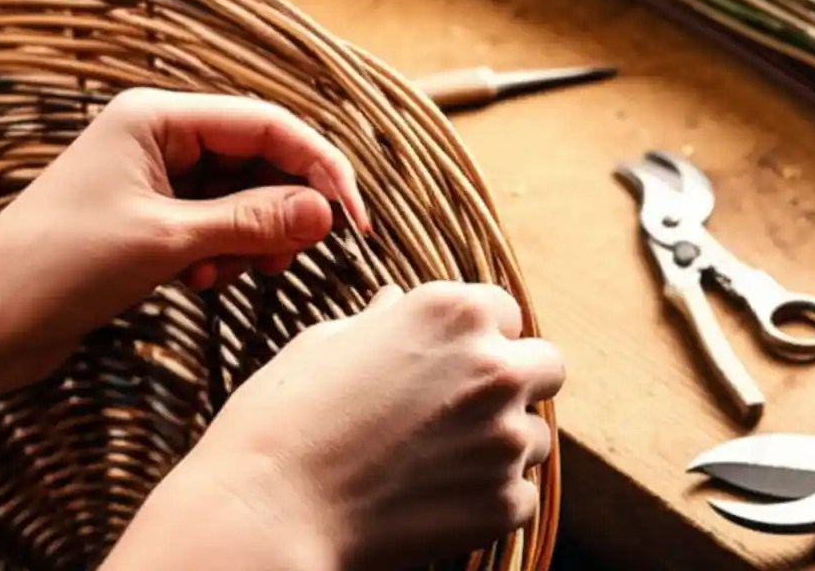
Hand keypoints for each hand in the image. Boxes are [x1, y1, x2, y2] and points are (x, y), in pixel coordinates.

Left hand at [0, 86, 367, 379]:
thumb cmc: (57, 266)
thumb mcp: (169, 241)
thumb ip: (253, 221)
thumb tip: (326, 212)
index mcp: (158, 116)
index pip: (269, 125)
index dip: (321, 168)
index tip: (354, 219)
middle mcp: (161, 136)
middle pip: (260, 159)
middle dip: (283, 209)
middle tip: (292, 257)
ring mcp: (156, 177)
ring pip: (243, 196)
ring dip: (252, 237)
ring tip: (225, 274)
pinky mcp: (152, 217)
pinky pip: (218, 224)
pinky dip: (225, 252)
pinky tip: (199, 279)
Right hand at [106, 282, 563, 570]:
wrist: (268, 511)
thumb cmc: (284, 419)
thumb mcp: (325, 344)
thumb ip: (382, 322)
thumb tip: (395, 302)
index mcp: (453, 313)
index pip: (506, 312)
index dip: (478, 337)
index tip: (451, 362)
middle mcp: (493, 367)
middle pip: (546, 366)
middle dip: (516, 382)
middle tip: (464, 409)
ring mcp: (505, 437)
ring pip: (533, 435)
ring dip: (500, 444)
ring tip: (434, 462)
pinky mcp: (505, 501)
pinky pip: (520, 493)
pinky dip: (489, 498)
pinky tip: (434, 499)